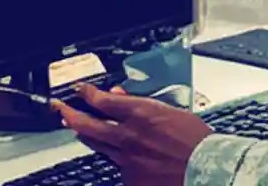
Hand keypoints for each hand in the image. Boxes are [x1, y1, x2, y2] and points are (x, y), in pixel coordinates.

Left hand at [53, 84, 212, 185]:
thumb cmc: (196, 140)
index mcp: (141, 114)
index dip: (87, 94)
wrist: (207, 169)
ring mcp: (126, 159)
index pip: (102, 101)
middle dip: (70, 114)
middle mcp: (128, 136)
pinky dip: (115, 157)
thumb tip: (121, 98)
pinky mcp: (130, 178)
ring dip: (85, 134)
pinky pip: (115, 165)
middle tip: (60, 108)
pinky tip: (120, 155)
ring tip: (77, 127)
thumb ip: (143, 105)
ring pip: (96, 145)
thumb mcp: (172, 111)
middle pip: (87, 124)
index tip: (81, 90)